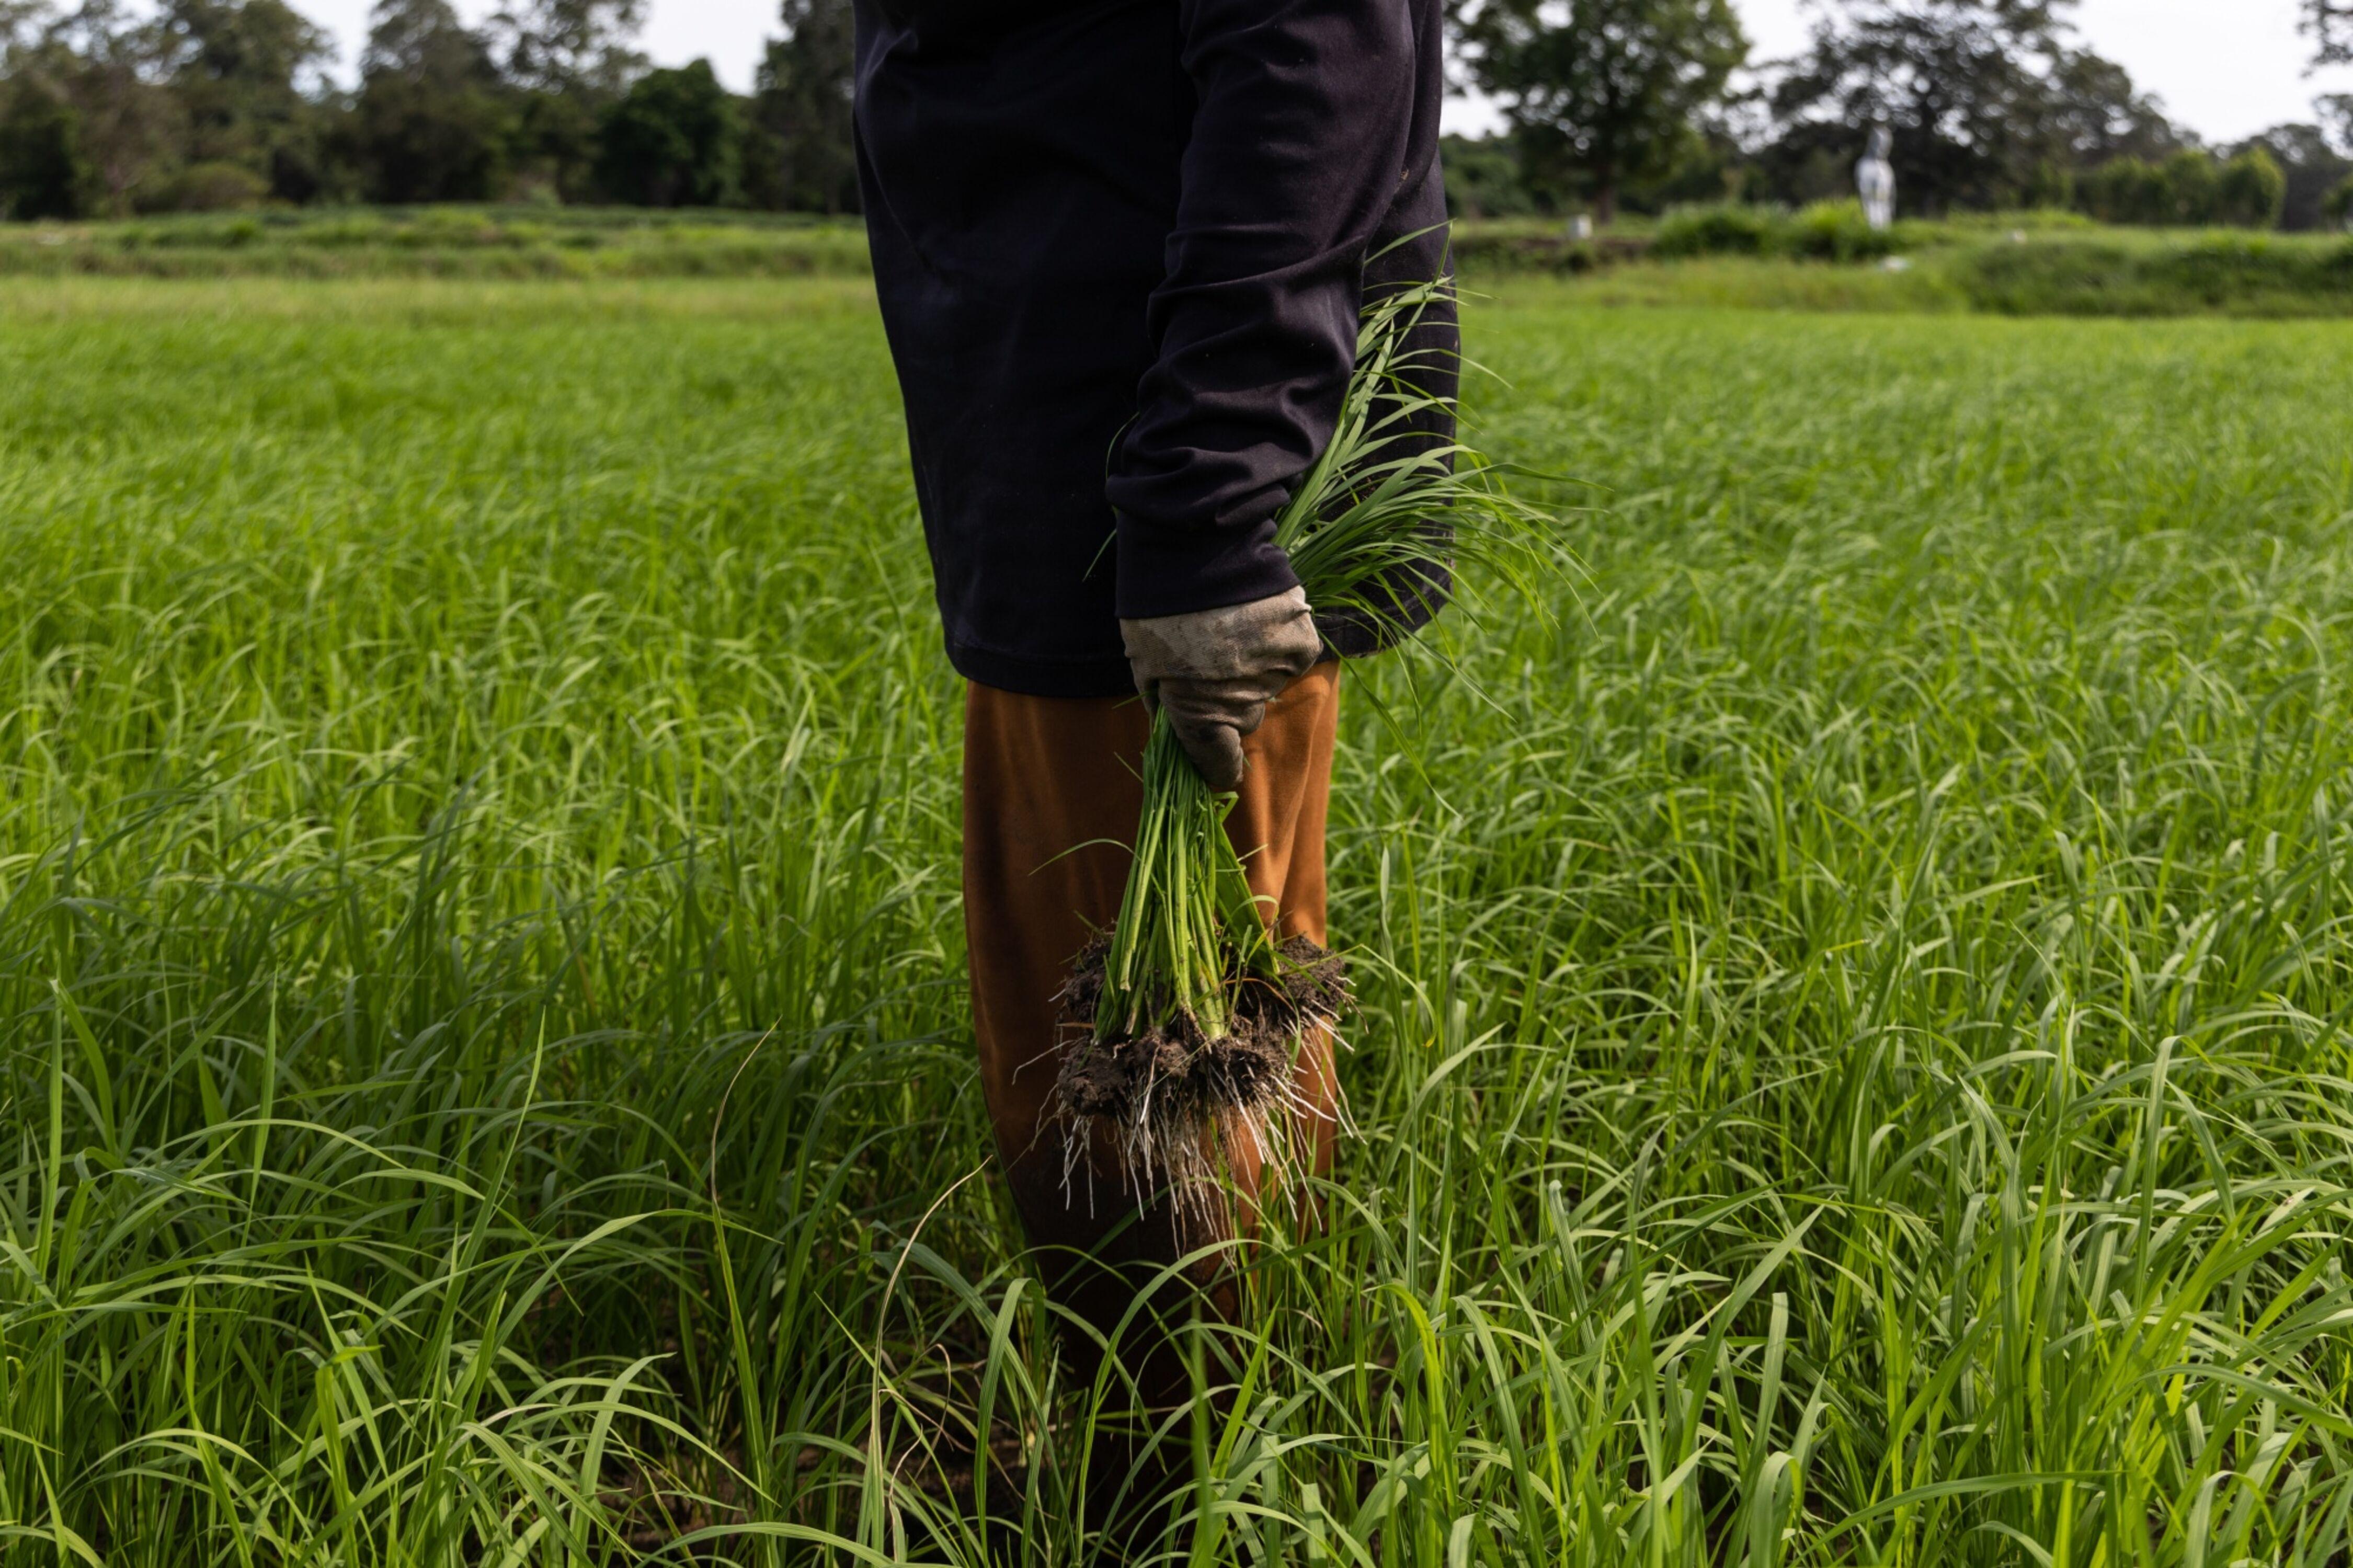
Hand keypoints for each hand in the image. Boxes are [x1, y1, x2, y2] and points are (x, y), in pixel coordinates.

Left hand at [1121, 586, 1321, 789]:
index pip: (1220, 765)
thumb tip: (1173, 724)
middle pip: (1243, 719)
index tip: (1215, 766)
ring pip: (1266, 685)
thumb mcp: (1142, 663)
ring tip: (1229, 627)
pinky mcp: (1301, 644)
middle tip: (1209, 662)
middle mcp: (1244, 703)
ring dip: (1251, 667)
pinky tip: (1255, 618)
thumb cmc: (1154, 608)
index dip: (1216, 767)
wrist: (1194, 547)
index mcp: (1201, 716)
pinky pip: (1289, 657)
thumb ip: (1162, 702)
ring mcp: (1275, 674)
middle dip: (1228, 702)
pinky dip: (1276, 644)